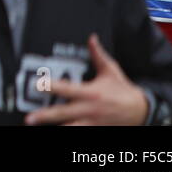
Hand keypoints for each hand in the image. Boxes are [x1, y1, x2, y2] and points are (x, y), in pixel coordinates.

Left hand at [25, 35, 148, 125]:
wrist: (142, 111)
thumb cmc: (123, 90)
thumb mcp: (111, 71)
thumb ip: (98, 55)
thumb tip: (91, 38)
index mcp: (91, 93)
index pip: (67, 89)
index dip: (52, 87)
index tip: (38, 84)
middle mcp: (89, 110)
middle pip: (63, 114)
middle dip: (45, 116)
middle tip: (29, 118)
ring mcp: (92, 123)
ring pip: (69, 129)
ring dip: (54, 129)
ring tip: (37, 127)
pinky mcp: (96, 131)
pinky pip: (79, 133)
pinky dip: (68, 132)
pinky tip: (55, 131)